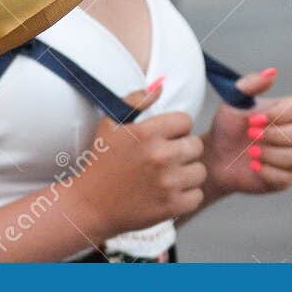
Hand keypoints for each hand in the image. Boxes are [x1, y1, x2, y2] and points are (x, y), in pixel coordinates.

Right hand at [71, 81, 205, 238]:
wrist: (91, 203)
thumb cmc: (101, 161)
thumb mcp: (110, 124)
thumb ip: (135, 100)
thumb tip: (160, 85)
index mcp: (146, 133)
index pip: (185, 121)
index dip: (175, 128)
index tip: (163, 137)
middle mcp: (161, 156)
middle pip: (196, 145)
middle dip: (182, 149)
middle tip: (163, 157)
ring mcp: (169, 183)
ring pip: (200, 171)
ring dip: (186, 172)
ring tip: (166, 175)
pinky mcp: (173, 206)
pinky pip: (197, 195)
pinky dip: (186, 195)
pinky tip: (167, 192)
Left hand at [203, 67, 291, 195]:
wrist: (215, 155)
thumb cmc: (227, 126)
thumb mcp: (233, 102)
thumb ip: (250, 84)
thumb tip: (272, 71)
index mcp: (285, 114)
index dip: (279, 114)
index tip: (253, 119)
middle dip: (274, 135)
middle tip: (249, 134)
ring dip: (269, 153)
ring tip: (249, 151)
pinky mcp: (285, 179)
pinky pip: (285, 177)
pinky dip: (266, 171)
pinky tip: (252, 166)